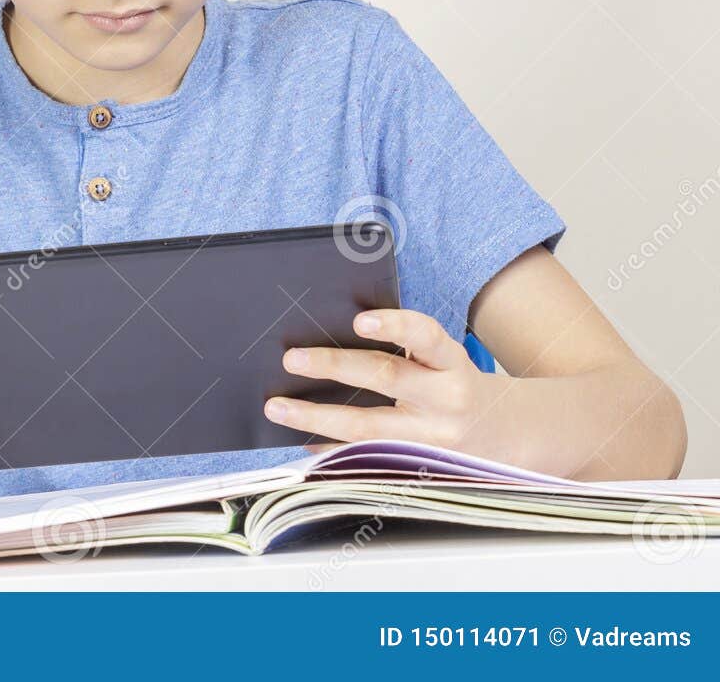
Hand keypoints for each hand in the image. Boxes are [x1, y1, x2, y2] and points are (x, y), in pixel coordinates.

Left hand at [265, 309, 506, 451]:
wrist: (508, 434)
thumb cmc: (455, 384)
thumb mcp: (443, 360)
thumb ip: (404, 349)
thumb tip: (331, 340)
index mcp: (451, 361)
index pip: (426, 336)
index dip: (395, 326)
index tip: (359, 321)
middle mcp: (447, 397)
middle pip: (387, 378)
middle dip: (333, 366)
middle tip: (290, 359)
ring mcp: (435, 436)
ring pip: (370, 427)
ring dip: (317, 417)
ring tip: (278, 407)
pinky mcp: (422, 465)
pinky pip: (369, 459)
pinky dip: (334, 451)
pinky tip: (304, 444)